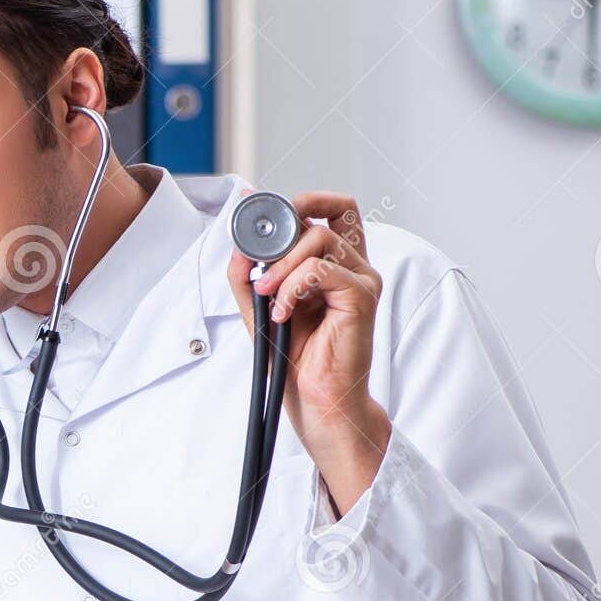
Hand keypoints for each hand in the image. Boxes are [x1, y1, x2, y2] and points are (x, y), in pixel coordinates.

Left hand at [226, 191, 390, 514]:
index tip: (263, 212)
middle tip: (260, 265)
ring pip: (319, 239)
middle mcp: (354, 267)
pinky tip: (283, 312)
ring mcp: (362, 280)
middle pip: (325, 216)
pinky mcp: (362, 297)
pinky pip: (321, 270)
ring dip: (282, 264)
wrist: (315, 400)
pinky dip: (293, 287)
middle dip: (282, 232)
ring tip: (268, 295)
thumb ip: (248, 276)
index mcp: (336, 264)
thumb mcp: (260, 308)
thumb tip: (238, 245)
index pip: (333, 209)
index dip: (303, 200)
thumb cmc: (295, 360)